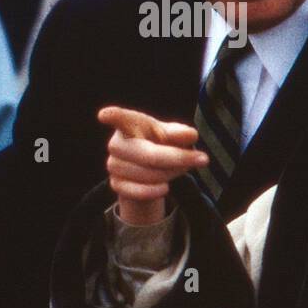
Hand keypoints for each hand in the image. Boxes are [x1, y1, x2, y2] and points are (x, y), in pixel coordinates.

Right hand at [98, 106, 207, 226]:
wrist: (147, 169)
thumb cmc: (160, 143)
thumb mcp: (172, 135)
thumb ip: (181, 134)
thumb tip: (191, 136)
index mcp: (130, 124)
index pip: (121, 118)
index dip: (114, 117)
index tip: (104, 115)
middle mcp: (117, 143)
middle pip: (150, 155)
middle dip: (178, 159)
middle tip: (203, 159)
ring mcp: (114, 165)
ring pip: (150, 175)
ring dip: (172, 174)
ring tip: (180, 168)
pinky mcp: (116, 185)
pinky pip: (139, 192)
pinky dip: (156, 191)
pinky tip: (165, 187)